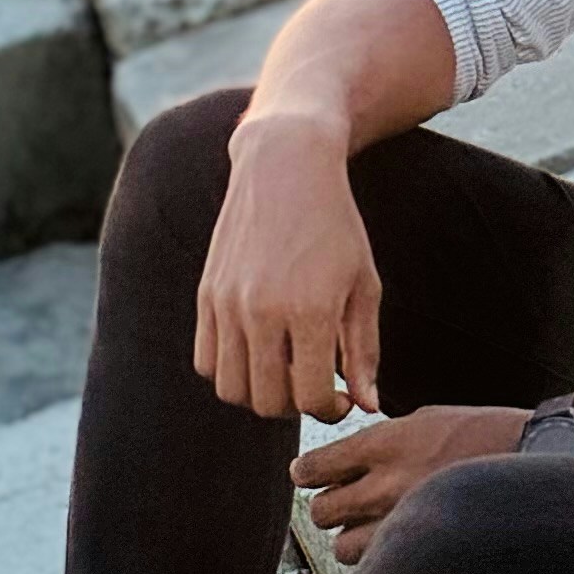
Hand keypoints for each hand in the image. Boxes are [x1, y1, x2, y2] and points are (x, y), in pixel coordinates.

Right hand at [195, 118, 383, 419]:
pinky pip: (205, 362)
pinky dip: (229, 371)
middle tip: (314, 383)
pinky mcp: (206, 295)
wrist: (286, 164)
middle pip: (269, 404)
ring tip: (285, 370)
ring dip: (260, 393)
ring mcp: (228, 304)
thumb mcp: (364, 284)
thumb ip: (365, 351)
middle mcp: (263, 311)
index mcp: (311, 311)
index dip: (333, 409)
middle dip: (296, 406)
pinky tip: (256, 351)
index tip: (343, 396)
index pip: (313, 398)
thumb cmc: (335, 225)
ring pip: (231, 390)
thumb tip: (368, 405)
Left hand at [295, 404, 526, 564]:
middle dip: (328, 507)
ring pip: (342, 548)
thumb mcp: (429, 418)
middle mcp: (387, 485)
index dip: (306, 473)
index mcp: (387, 443)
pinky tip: (400, 545)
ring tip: (376, 526)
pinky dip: (381, 560)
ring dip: (353, 538)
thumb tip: (347, 457)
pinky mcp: (421, 552)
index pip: (316, 466)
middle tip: (342, 502)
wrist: (538, 463)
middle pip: (321, 511)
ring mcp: (405, 524)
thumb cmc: (488, 436)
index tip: (306, 475)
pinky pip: (378, 567)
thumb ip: (383, 440)